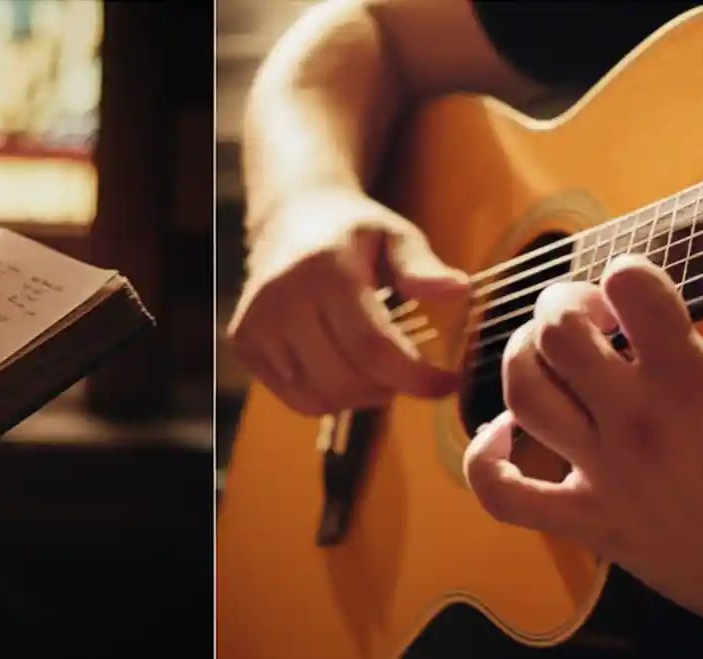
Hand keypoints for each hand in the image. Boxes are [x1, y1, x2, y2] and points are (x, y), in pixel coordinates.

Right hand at [227, 189, 469, 415]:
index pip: (372, 346)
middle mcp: (282, 298)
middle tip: (409, 372)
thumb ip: (421, 267)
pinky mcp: (244, 342)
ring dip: (361, 396)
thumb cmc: (353, 231)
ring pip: (321, 397)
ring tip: (378, 370)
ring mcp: (256, 323)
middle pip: (346, 378)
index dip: (415, 377)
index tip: (449, 384)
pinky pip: (296, 398)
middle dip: (391, 388)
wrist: (291, 217)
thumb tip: (459, 291)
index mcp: (323, 269)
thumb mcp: (395, 235)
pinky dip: (329, 397)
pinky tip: (343, 369)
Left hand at [463, 254, 702, 658]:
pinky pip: (504, 495)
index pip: (628, 288)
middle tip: (594, 313)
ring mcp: (607, 477)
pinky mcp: (594, 523)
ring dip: (525, 358)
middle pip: (556, 335)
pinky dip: (485, 460)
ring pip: (522, 396)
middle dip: (565, 303)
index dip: (630, 271)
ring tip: (553, 351)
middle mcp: (636, 424)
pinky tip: (501, 432)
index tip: (643, 284)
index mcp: (692, 381)